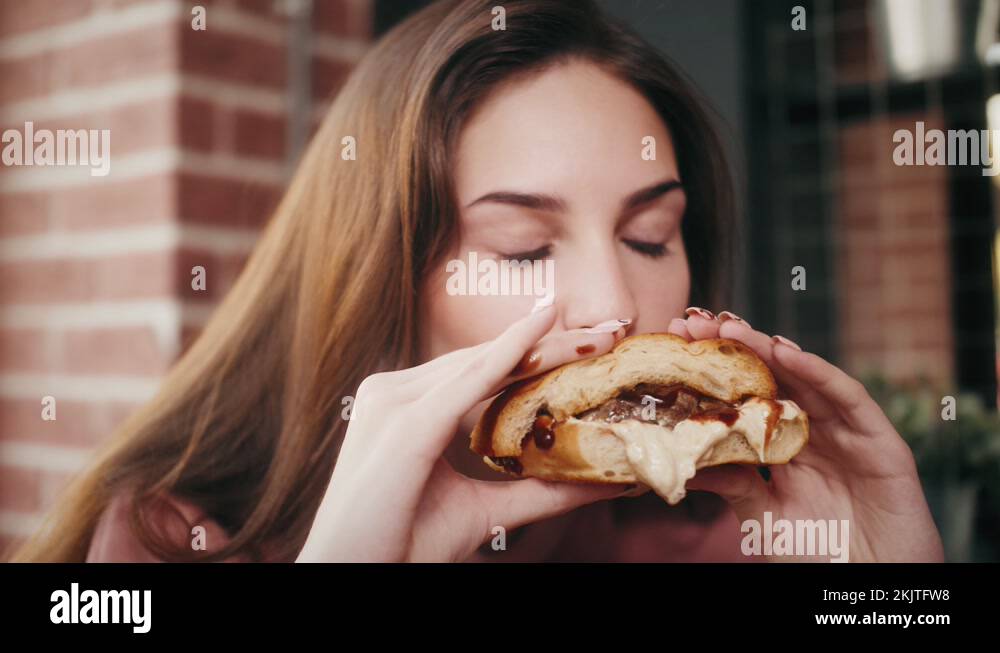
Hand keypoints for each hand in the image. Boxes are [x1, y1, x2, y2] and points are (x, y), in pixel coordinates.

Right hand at [296, 303, 632, 561]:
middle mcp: (396, 392)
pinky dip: (506, 355)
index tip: (591, 348)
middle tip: (609, 331)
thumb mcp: (485, 509)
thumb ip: (540, 490)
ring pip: (482, 365)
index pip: (483, 372)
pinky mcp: (404, 424)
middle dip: (552, 345)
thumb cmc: (402, 543)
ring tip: (597, 338)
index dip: (537, 356)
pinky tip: (541, 332)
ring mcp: (394, 401)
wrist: (348, 574)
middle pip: (486, 360)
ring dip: (544, 348)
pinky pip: (464, 384)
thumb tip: (605, 480)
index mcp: (407, 406)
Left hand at [672, 308, 944, 562]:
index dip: (716, 368)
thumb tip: (683, 462)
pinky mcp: (881, 442)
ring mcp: (849, 433)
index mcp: (786, 444)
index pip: (748, 395)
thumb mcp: (763, 515)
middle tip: (698, 321)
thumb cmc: (820, 554)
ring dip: (770, 350)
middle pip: (774, 377)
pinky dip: (820, 374)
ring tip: (733, 329)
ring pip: (808, 379)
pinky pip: (849, 399)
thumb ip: (732, 484)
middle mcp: (817, 431)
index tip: (680, 341)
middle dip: (736, 347)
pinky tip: (788, 355)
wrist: (871, 585)